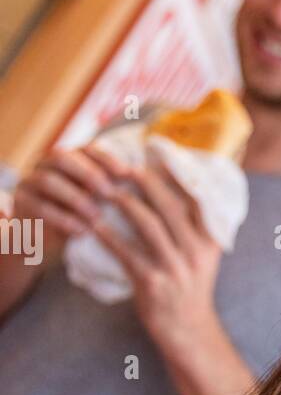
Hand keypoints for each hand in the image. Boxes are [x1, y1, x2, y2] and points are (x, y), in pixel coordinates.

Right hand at [12, 145, 123, 259]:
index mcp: (69, 159)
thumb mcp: (98, 204)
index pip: (86, 148)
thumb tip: (146, 185)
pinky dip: (62, 219)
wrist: (46, 245)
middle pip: (63, 157)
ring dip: (76, 198)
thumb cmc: (81, 221)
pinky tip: (82, 231)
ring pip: (48, 181)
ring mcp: (29, 181)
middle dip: (89, 174)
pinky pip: (39, 206)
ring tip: (96, 216)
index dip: (106, 158)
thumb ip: (113, 192)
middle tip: (110, 194)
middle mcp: (46, 164)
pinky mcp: (20, 203)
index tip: (126, 173)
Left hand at [92, 158, 221, 351]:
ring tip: (107, 191)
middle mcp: (196, 252)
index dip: (177, 174)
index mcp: (210, 240)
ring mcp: (175, 268)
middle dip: (146, 183)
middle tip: (125, 168)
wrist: (187, 329)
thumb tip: (176, 186)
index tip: (158, 155)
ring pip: (149, 226)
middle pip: (171, 207)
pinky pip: (127, 253)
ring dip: (125, 205)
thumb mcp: (202, 254)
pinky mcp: (153, 284)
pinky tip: (95, 226)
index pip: (196, 198)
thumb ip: (194, 225)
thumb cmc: (189, 286)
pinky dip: (110, 237)